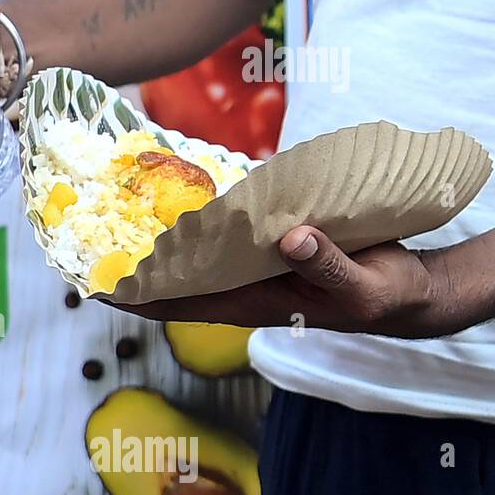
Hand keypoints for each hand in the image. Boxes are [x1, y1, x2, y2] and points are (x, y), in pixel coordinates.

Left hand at [110, 225, 451, 337]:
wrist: (410, 291)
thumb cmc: (383, 295)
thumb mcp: (361, 287)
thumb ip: (325, 264)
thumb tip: (289, 236)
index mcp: (252, 302)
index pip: (178, 303)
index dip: (135, 297)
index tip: (91, 285)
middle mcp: (240, 285)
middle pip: (170, 278)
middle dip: (130, 264)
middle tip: (84, 235)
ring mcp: (251, 266)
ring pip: (190, 253)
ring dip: (155, 237)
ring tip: (112, 206)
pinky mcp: (267, 243)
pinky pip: (220, 231)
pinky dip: (195, 216)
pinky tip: (175, 190)